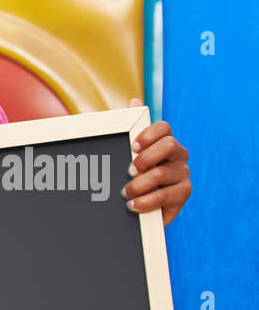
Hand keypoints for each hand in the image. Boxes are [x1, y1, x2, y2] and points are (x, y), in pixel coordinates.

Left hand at [124, 99, 190, 224]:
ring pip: (162, 173)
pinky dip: (145, 201)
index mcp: (165, 142)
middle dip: (146, 158)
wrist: (141, 208)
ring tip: (125, 193)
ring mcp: (183, 174)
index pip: (164, 128)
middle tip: (129, 171)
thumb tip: (133, 101)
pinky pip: (165, 196)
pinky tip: (133, 205)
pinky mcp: (184, 193)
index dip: (148, 135)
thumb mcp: (128, 156)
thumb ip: (130, 130)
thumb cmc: (135, 177)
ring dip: (138, 185)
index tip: (132, 147)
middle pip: (169, 145)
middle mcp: (178, 155)